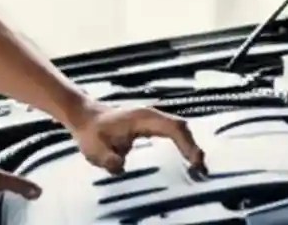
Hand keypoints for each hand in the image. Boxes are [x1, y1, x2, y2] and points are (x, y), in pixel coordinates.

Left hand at [67, 100, 205, 173]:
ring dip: (191, 145)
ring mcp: (152, 118)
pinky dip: (183, 143)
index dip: (186, 144)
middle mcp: (150, 115)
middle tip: (202, 171)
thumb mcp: (94, 149)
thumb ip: (107, 158)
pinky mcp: (151, 124)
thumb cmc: (91, 132)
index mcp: (141, 118)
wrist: (84, 117)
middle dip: (194, 146)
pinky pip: (173, 132)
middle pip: (180, 127)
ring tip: (199, 169)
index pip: (172, 128)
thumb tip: (121, 165)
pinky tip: (188, 159)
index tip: (194, 162)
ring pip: (179, 128)